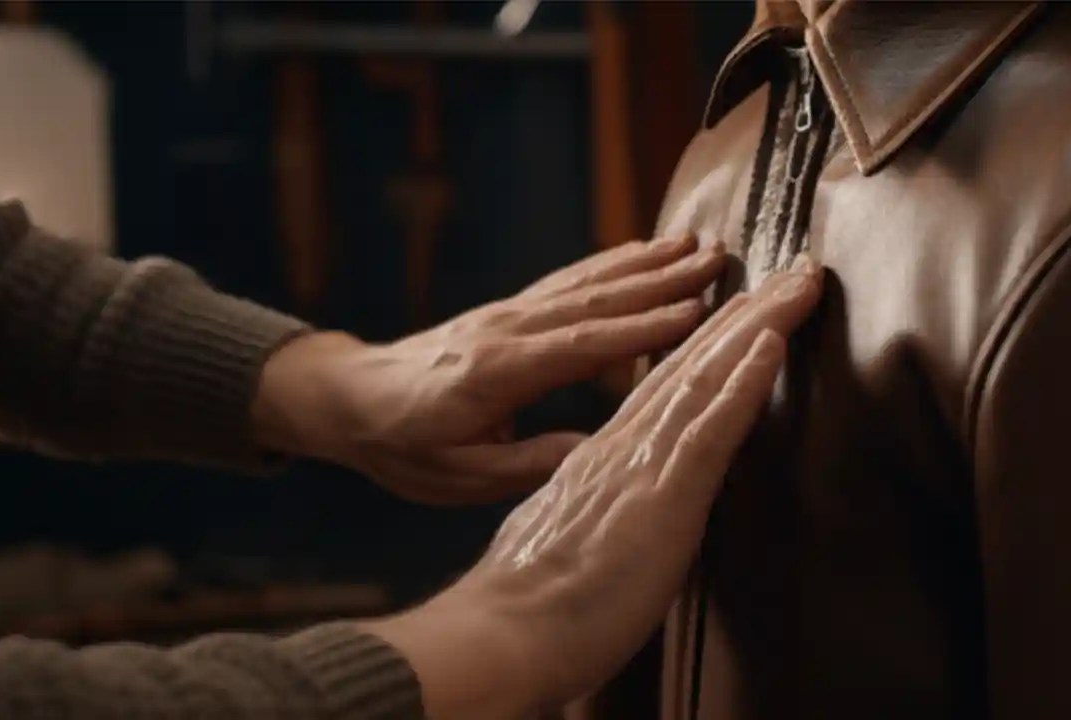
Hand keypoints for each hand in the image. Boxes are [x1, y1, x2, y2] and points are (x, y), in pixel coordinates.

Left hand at [254, 235, 724, 503]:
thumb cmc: (401, 444)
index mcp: (498, 373)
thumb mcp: (454, 475)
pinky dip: (610, 263)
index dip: (642, 329)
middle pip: (596, 300)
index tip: (698, 311)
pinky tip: (642, 252)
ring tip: (696, 244)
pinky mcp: (510, 311)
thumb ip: (524, 464)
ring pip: (587, 282)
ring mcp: (509, 314)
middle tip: (719, 259)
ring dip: (645, 263)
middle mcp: (509, 332)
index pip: (582, 346)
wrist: (351, 398)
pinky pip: (568, 282)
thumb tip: (597, 452)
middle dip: (661, 280)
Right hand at [364, 256, 822, 717]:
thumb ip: (594, 508)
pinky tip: (771, 341)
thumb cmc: (535, 602)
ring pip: (704, 377)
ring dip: (756, 325)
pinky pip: (711, 425)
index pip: (664, 387)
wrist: (507, 631)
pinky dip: (743, 379)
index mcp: (603, 459)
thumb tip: (610, 504)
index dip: (707, 344)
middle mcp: (623, 447)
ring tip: (794, 283)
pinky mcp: (664, 494)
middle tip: (790, 269)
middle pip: (690, 365)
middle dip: (744, 313)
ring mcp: (643, 463)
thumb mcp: (567, 538)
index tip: (743, 309)